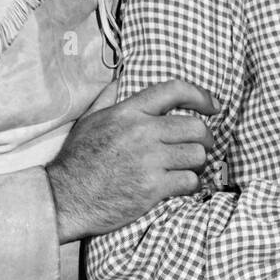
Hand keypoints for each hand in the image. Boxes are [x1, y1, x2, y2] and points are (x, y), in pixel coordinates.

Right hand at [46, 79, 217, 242]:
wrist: (65, 197)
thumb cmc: (77, 160)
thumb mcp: (90, 120)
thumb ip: (109, 99)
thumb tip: (119, 82)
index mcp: (128, 112)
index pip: (174, 91)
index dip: (201, 95)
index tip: (214, 106)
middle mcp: (142, 132)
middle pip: (195, 127)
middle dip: (205, 138)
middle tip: (201, 147)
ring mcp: (149, 160)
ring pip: (197, 155)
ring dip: (198, 163)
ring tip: (189, 168)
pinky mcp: (153, 188)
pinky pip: (190, 181)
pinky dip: (191, 185)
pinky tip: (182, 186)